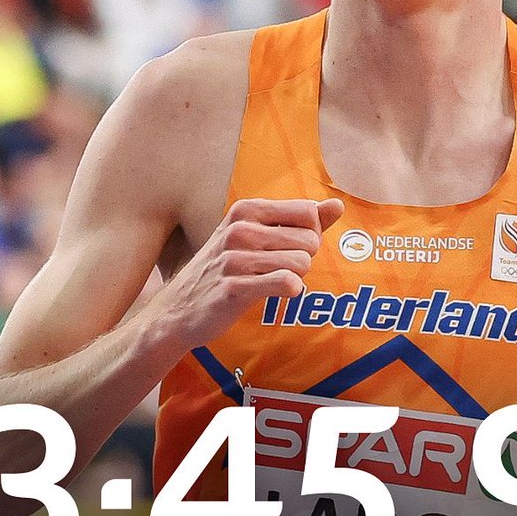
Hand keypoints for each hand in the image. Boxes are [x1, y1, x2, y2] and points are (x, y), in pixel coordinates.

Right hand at [148, 197, 343, 352]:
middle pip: (310, 240)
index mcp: (246, 209)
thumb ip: (301, 219)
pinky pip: (285, 283)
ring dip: (296, 278)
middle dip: (303, 259)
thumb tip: (337, 205)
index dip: (309, 235)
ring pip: (302, 263)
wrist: (178, 310)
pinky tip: (277, 292)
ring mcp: (234, 258)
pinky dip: (290, 290)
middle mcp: (239, 228)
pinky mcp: (234, 288)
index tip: (289, 248)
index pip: (309, 213)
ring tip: (271, 282)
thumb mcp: (258, 235)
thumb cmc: (226, 269)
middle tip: (277, 270)